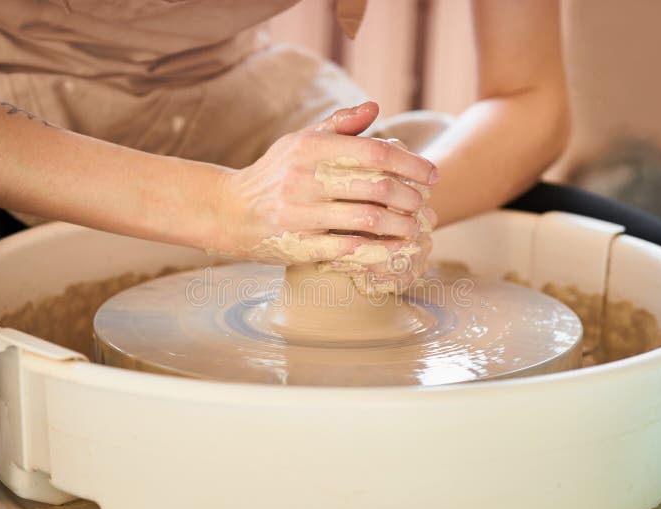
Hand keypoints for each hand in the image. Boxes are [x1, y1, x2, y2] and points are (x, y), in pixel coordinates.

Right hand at [211, 102, 438, 269]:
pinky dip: (375, 249)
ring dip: (400, 225)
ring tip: (413, 227)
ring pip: (368, 219)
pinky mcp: (297, 244)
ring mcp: (300, 214)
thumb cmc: (273, 174)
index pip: (374, 151)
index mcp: (309, 149)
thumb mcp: (299, 142)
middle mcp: (305, 179)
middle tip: (424, 205)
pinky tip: (391, 249)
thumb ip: (339, 125)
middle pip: (377, 186)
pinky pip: (347, 248)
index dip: (410, 163)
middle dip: (410, 197)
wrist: (229, 212)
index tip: (432, 174)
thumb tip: (376, 106)